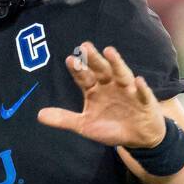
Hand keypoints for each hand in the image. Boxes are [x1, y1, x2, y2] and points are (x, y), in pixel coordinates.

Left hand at [38, 42, 166, 148]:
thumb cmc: (111, 127)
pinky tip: (138, 81)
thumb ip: (64, 119)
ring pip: (122, 75)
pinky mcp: (144, 102)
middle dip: (94, 59)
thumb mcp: (85, 126)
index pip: (84, 77)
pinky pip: (143, 94)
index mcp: (95, 90)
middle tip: (85, 46)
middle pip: (102, 70)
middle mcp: (111, 86)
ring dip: (117, 64)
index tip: (70, 59)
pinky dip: (141, 88)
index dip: (78, 69)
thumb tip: (39, 115)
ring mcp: (128, 91)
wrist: (138, 138)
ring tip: (110, 51)